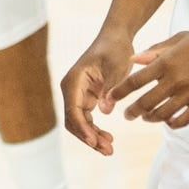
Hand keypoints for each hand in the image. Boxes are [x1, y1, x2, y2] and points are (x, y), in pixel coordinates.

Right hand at [58, 32, 135, 154]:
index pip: (73, 110)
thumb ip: (110, 88)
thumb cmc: (115, 48)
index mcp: (74, 80)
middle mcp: (71, 89)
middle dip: (88, 138)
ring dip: (92, 137)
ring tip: (110, 150)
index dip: (83, 129)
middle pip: (73, 121)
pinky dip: (95, 131)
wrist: (116, 38)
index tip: (95, 142)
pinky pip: (87, 120)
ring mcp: (77, 95)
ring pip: (79, 123)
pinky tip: (109, 139)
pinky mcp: (86, 98)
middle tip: (107, 151)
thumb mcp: (117, 66)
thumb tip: (104, 111)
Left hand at [104, 26, 188, 128]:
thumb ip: (156, 50)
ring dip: (151, 118)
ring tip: (147, 117)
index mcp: (167, 62)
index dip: (119, 92)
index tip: (111, 98)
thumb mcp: (181, 38)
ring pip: (162, 115)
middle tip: (128, 115)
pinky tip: (168, 121)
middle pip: (145, 103)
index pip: (135, 81)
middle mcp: (176, 80)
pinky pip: (182, 120)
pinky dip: (172, 123)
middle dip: (132, 111)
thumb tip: (134, 60)